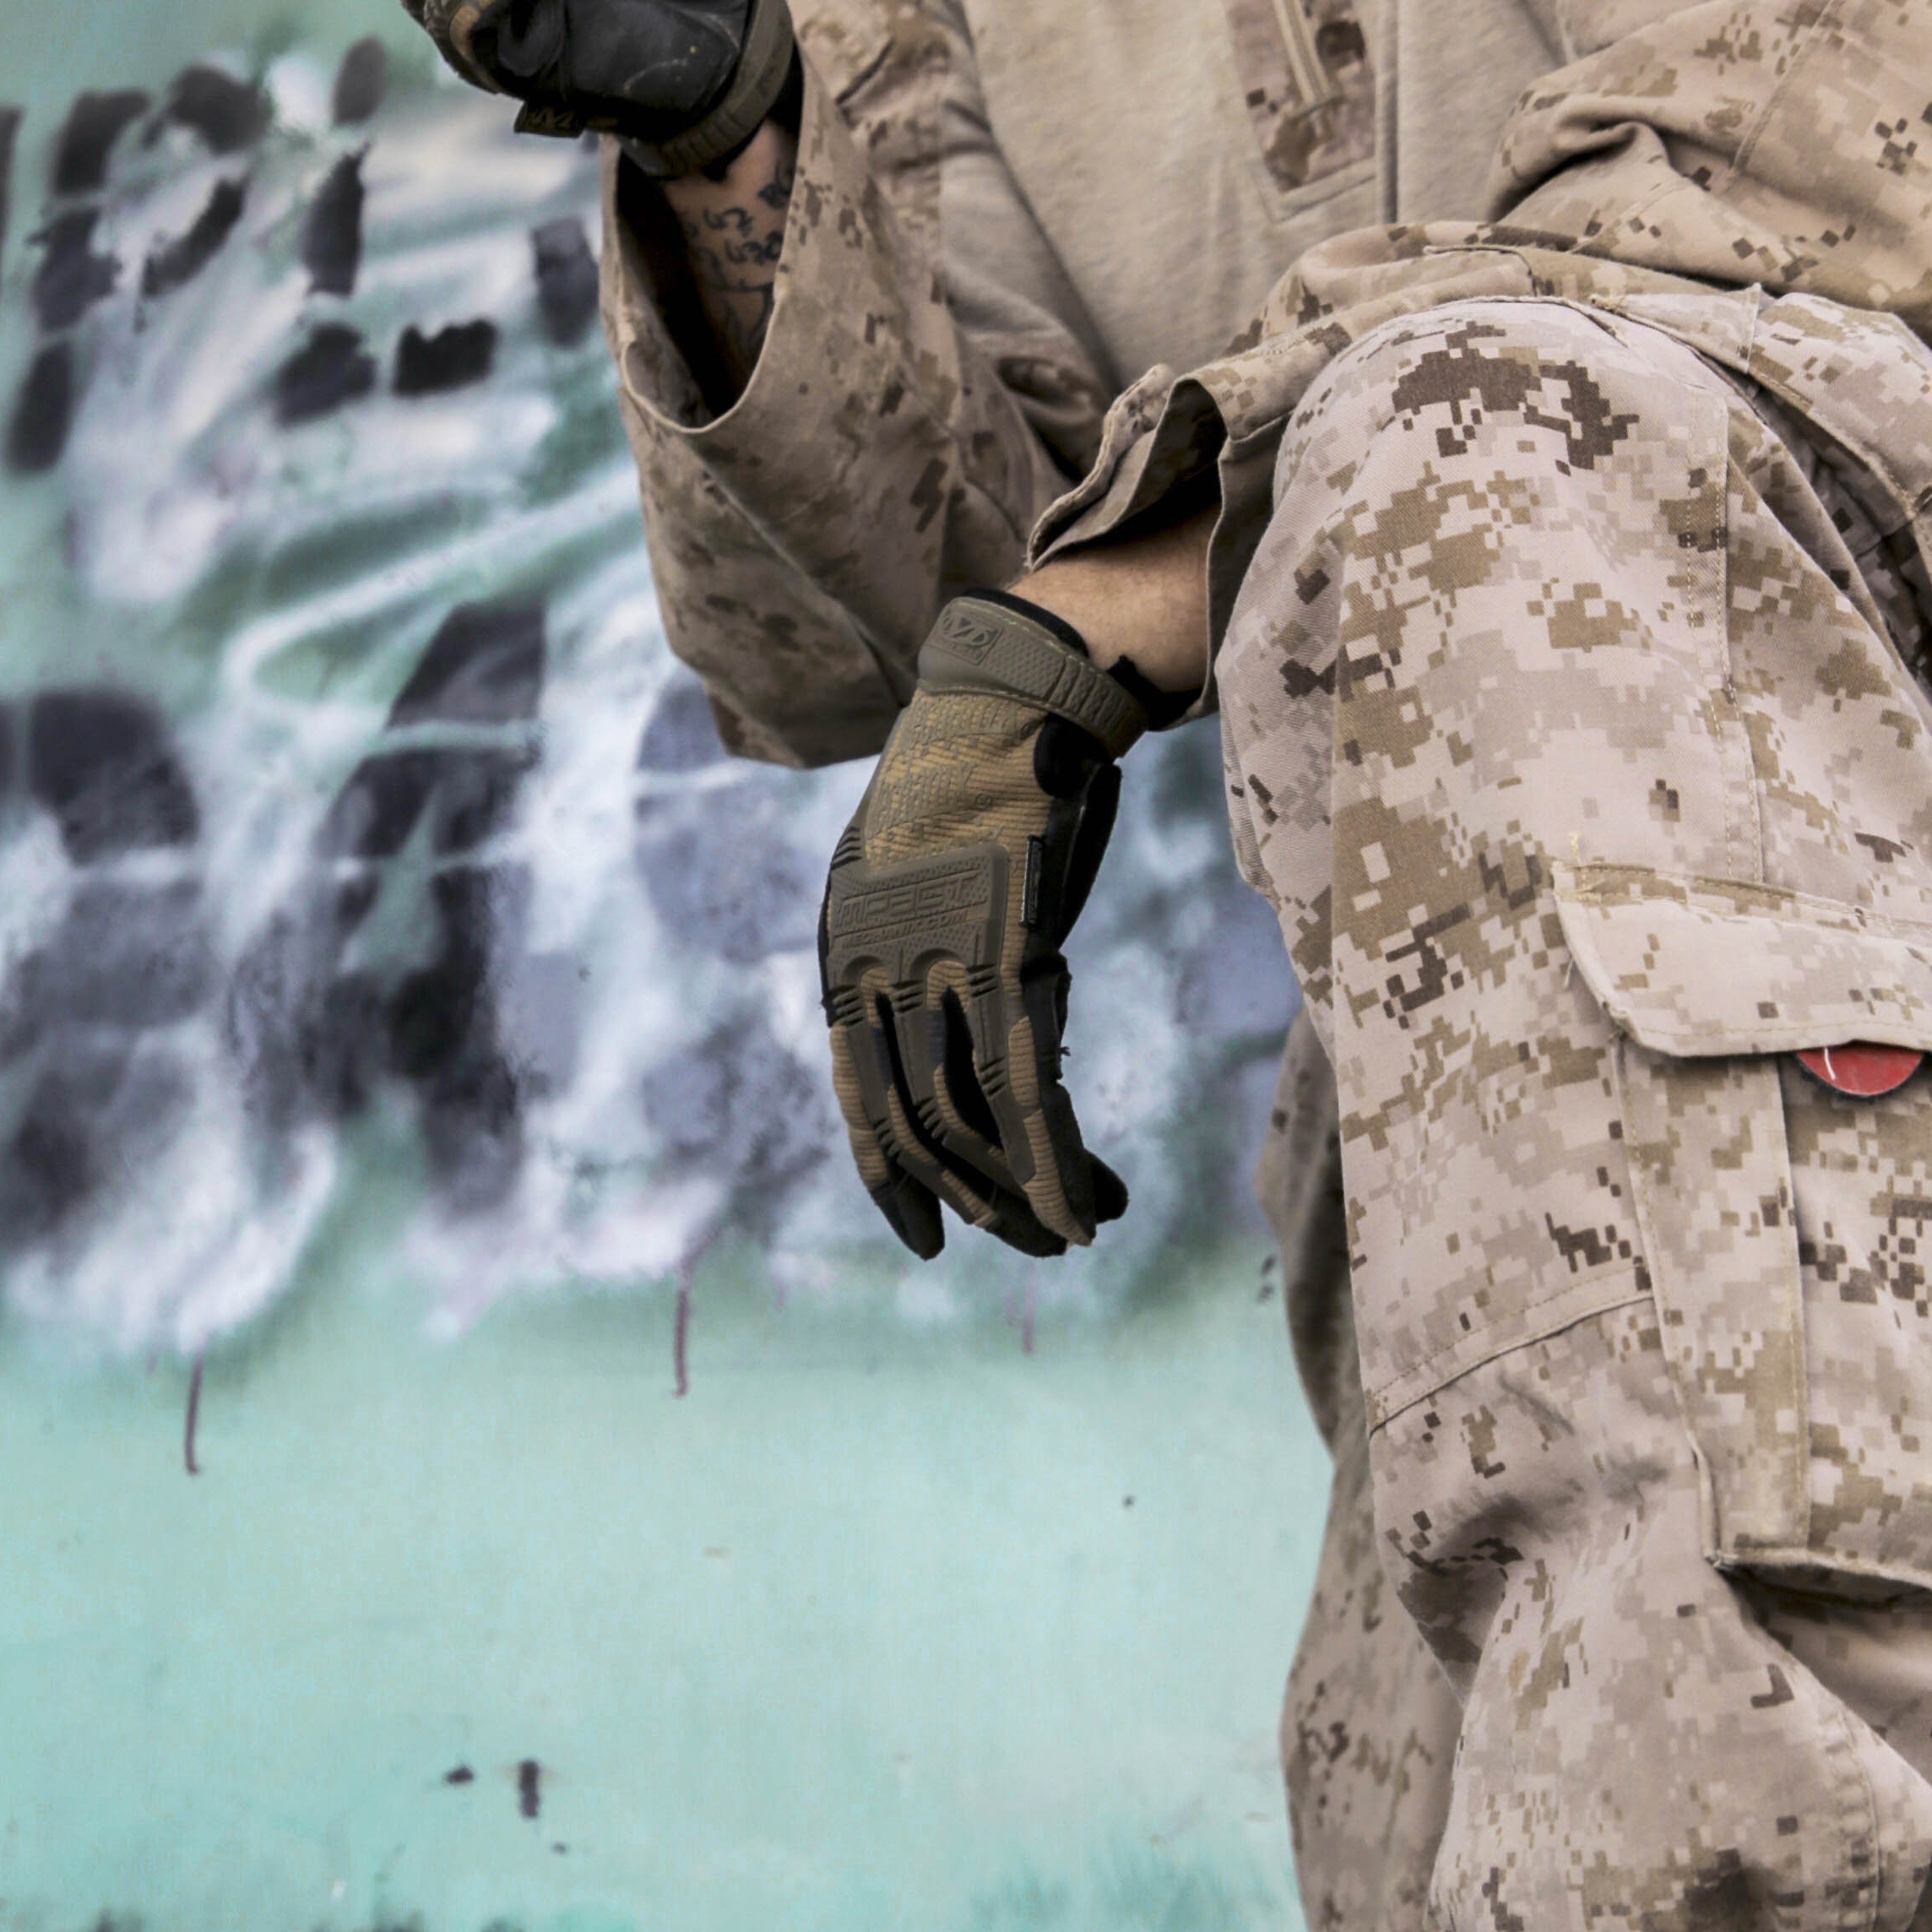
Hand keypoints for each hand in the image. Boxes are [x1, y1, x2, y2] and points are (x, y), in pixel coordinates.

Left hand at [819, 590, 1145, 1259]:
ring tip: (1081, 1223)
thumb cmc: (984, 780)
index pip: (859, 1102)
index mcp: (846, 955)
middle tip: (1040, 1242)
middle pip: (917, 1124)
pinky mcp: (998, 942)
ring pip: (969, 1118)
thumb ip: (937, 964)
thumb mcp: (931, 878)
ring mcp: (929, 955)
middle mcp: (871, 963)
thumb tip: (1003, 1049)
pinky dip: (1053, 1156)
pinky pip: (1021, 1082)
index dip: (894, 1183)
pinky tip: (1085, 1201)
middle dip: (980, 1201)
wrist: (1012, 688)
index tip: (932, 1242)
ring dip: (1029, 1190)